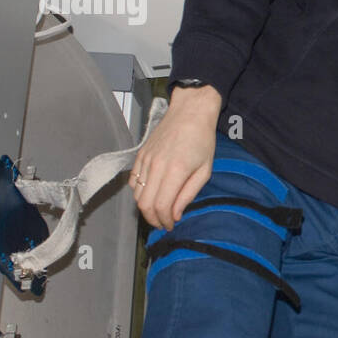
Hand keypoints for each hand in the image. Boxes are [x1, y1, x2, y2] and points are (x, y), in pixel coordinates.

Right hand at [130, 86, 221, 230]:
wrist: (189, 112)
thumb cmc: (202, 140)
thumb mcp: (204, 170)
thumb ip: (188, 194)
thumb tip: (175, 214)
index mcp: (175, 171)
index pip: (161, 206)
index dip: (164, 221)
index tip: (171, 225)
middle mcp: (156, 166)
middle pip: (144, 204)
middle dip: (153, 219)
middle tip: (163, 223)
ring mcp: (145, 160)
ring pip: (136, 194)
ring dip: (145, 207)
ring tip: (158, 211)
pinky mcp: (140, 155)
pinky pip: (133, 181)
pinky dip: (139, 192)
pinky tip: (151, 194)